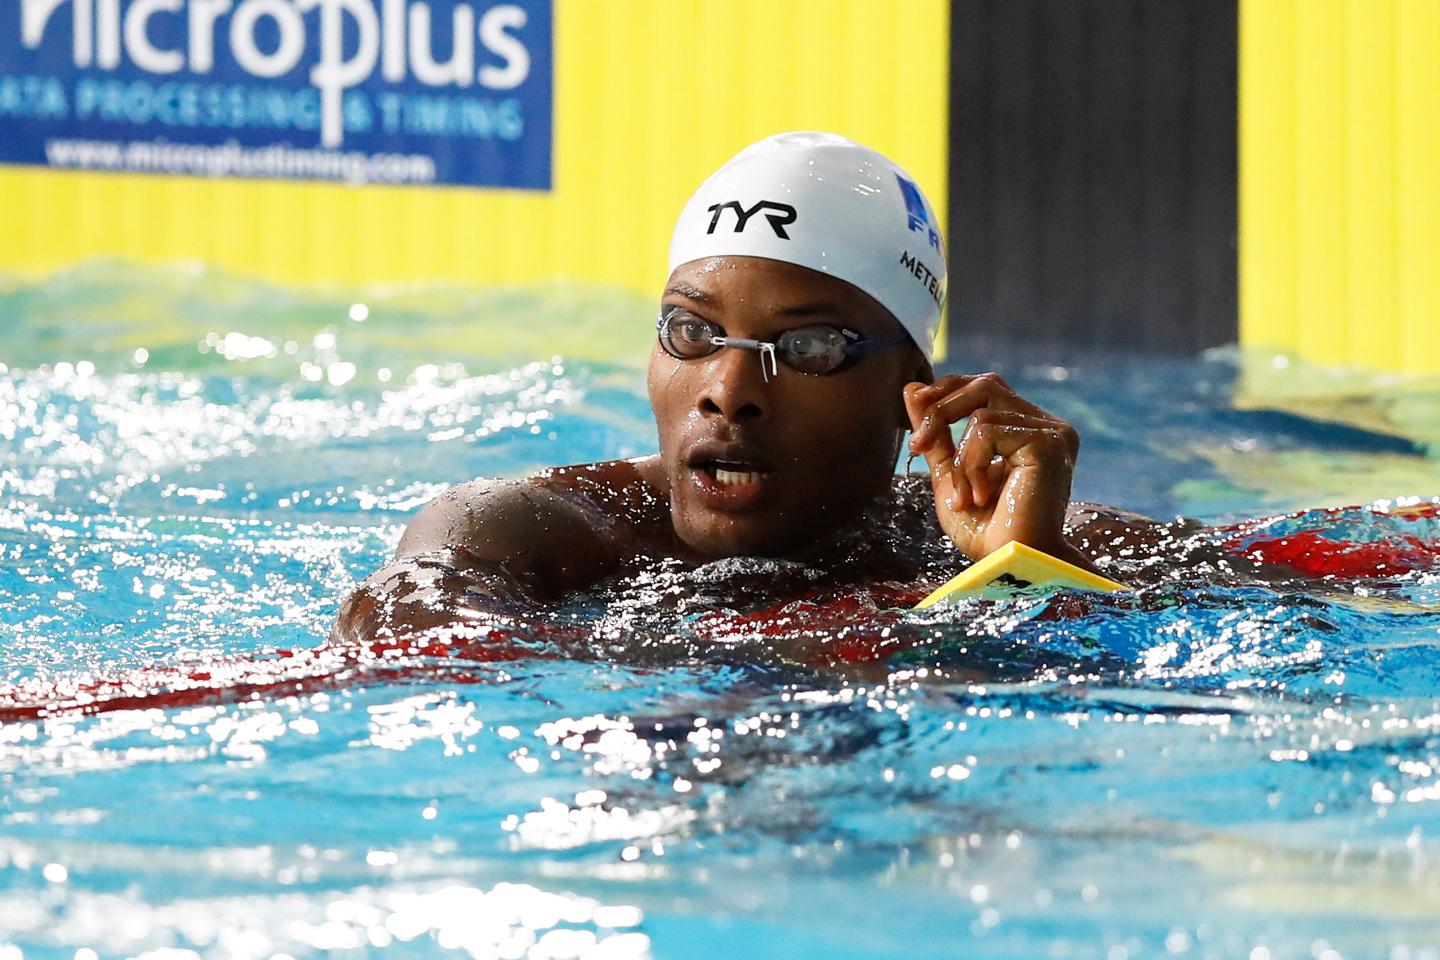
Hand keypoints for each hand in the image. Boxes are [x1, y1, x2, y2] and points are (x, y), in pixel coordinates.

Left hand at [903, 374, 1080, 562]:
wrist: (1009, 567)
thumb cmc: (986, 533)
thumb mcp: (950, 475)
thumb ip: (936, 434)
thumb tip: (912, 389)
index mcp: (1028, 432)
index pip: (986, 389)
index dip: (947, 393)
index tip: (915, 418)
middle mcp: (1047, 427)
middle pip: (985, 384)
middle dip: (941, 410)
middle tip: (917, 446)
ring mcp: (1053, 433)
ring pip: (981, 411)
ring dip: (960, 459)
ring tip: (965, 497)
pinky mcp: (1049, 443)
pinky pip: (988, 429)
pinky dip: (971, 464)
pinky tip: (981, 496)